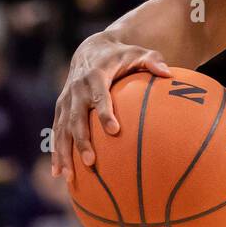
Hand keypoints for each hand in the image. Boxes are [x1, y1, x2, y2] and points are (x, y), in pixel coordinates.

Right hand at [51, 35, 170, 182]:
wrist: (90, 50)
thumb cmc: (121, 55)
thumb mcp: (138, 53)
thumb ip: (153, 61)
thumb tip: (169, 73)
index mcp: (95, 76)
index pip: (100, 96)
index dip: (105, 112)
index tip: (114, 130)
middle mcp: (76, 89)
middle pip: (76, 118)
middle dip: (83, 141)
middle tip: (91, 161)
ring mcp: (66, 101)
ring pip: (62, 129)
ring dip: (64, 153)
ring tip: (69, 176)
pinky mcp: (61, 109)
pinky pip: (56, 133)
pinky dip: (56, 152)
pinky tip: (58, 174)